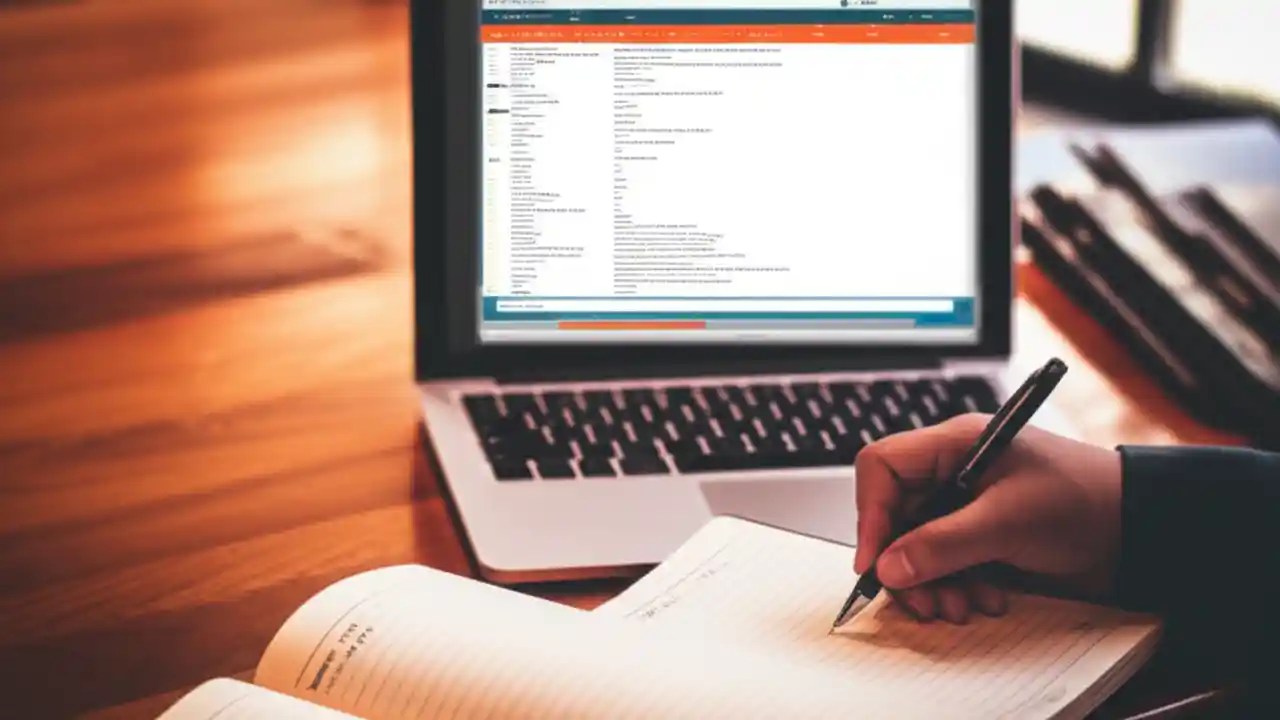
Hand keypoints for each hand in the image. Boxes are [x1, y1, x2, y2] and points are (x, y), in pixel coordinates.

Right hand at [853, 414, 1121, 623]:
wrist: (1140, 528)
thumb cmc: (1085, 501)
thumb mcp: (1007, 523)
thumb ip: (942, 545)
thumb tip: (888, 566)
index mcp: (954, 443)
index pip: (882, 467)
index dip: (871, 514)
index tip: (876, 562)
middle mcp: (953, 469)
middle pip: (897, 513)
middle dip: (906, 561)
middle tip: (922, 599)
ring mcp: (968, 502)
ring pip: (919, 542)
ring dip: (934, 581)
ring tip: (959, 606)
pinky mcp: (983, 532)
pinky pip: (948, 560)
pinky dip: (958, 584)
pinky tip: (985, 598)